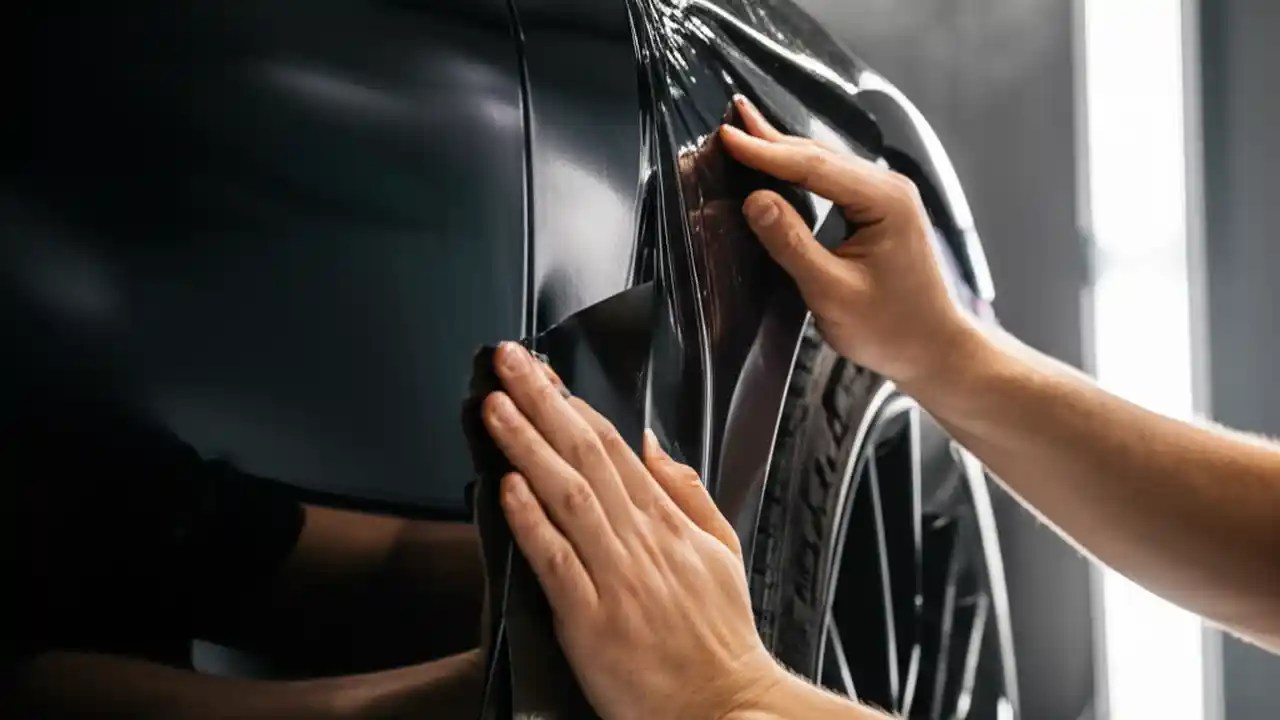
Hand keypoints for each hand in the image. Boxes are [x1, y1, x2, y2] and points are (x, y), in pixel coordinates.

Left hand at [481, 342, 784, 719]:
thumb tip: (653, 444)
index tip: (540, 373)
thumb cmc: (719, 639)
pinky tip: (506, 486)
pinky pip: (556, 560)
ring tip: (495, 405)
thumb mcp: (723, 550)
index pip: (615, 447)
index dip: (572, 405)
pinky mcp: (591, 621)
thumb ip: (687, 493)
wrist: (724, 709)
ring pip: (567, 496)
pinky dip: (531, 520)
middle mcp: (642, 543)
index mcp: (669, 524)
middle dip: (542, 402)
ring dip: (527, 445)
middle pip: (586, 455)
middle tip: (506, 360)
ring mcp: (616, 580)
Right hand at [719, 95, 980, 388]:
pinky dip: (800, 170)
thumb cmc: (890, 328)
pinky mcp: (879, 211)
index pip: (812, 166)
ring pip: (825, 164)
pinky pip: (833, 181)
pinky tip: (780, 161)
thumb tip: (755, 200)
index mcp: (884, 201)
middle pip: (819, 156)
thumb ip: (791, 243)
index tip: (727, 137)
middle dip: (771, 139)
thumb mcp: (832, 292)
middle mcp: (888, 189)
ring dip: (784, 150)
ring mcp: (886, 198)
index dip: (766, 151)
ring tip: (748, 129)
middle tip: (731, 116)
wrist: (934, 350)